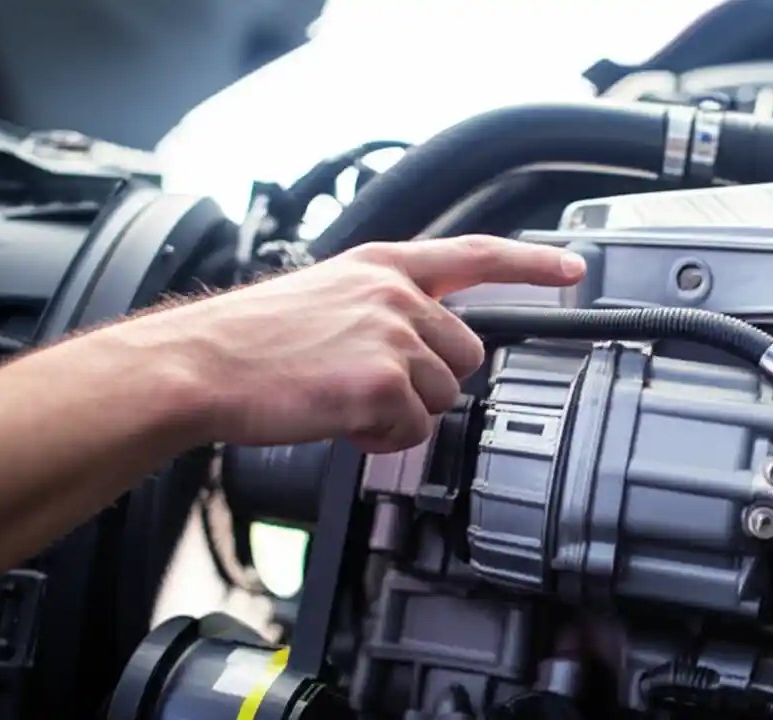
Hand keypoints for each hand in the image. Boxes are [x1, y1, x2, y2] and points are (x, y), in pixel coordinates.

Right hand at [107, 235, 584, 452]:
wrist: (199, 363)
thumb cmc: (251, 338)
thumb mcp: (326, 295)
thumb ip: (384, 309)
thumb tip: (425, 347)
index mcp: (383, 266)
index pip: (477, 253)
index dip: (532, 263)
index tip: (572, 268)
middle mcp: (395, 294)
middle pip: (466, 355)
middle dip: (430, 382)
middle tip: (370, 388)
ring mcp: (392, 336)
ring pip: (441, 398)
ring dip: (401, 413)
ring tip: (343, 400)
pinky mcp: (382, 383)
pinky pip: (412, 432)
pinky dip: (380, 439)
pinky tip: (340, 420)